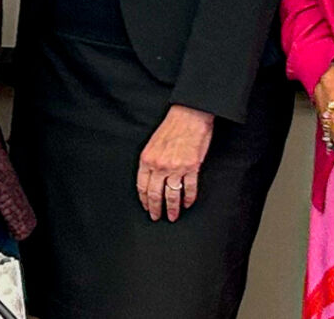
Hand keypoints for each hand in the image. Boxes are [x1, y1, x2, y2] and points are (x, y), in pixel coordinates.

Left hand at [137, 104, 212, 221]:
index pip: (142, 186)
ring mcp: (176, 168)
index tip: (146, 207)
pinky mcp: (192, 168)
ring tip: (172, 216)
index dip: (144, 200)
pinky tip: (187, 204)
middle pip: (155, 194)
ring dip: (172, 208)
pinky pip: (189, 189)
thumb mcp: (152, 143)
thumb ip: (150, 161)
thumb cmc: (171, 127)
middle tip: (157, 217)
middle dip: (155, 208)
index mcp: (147, 159)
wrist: (189, 116)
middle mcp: (159, 165)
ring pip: (171, 195)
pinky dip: (188, 199)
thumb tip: (150, 178)